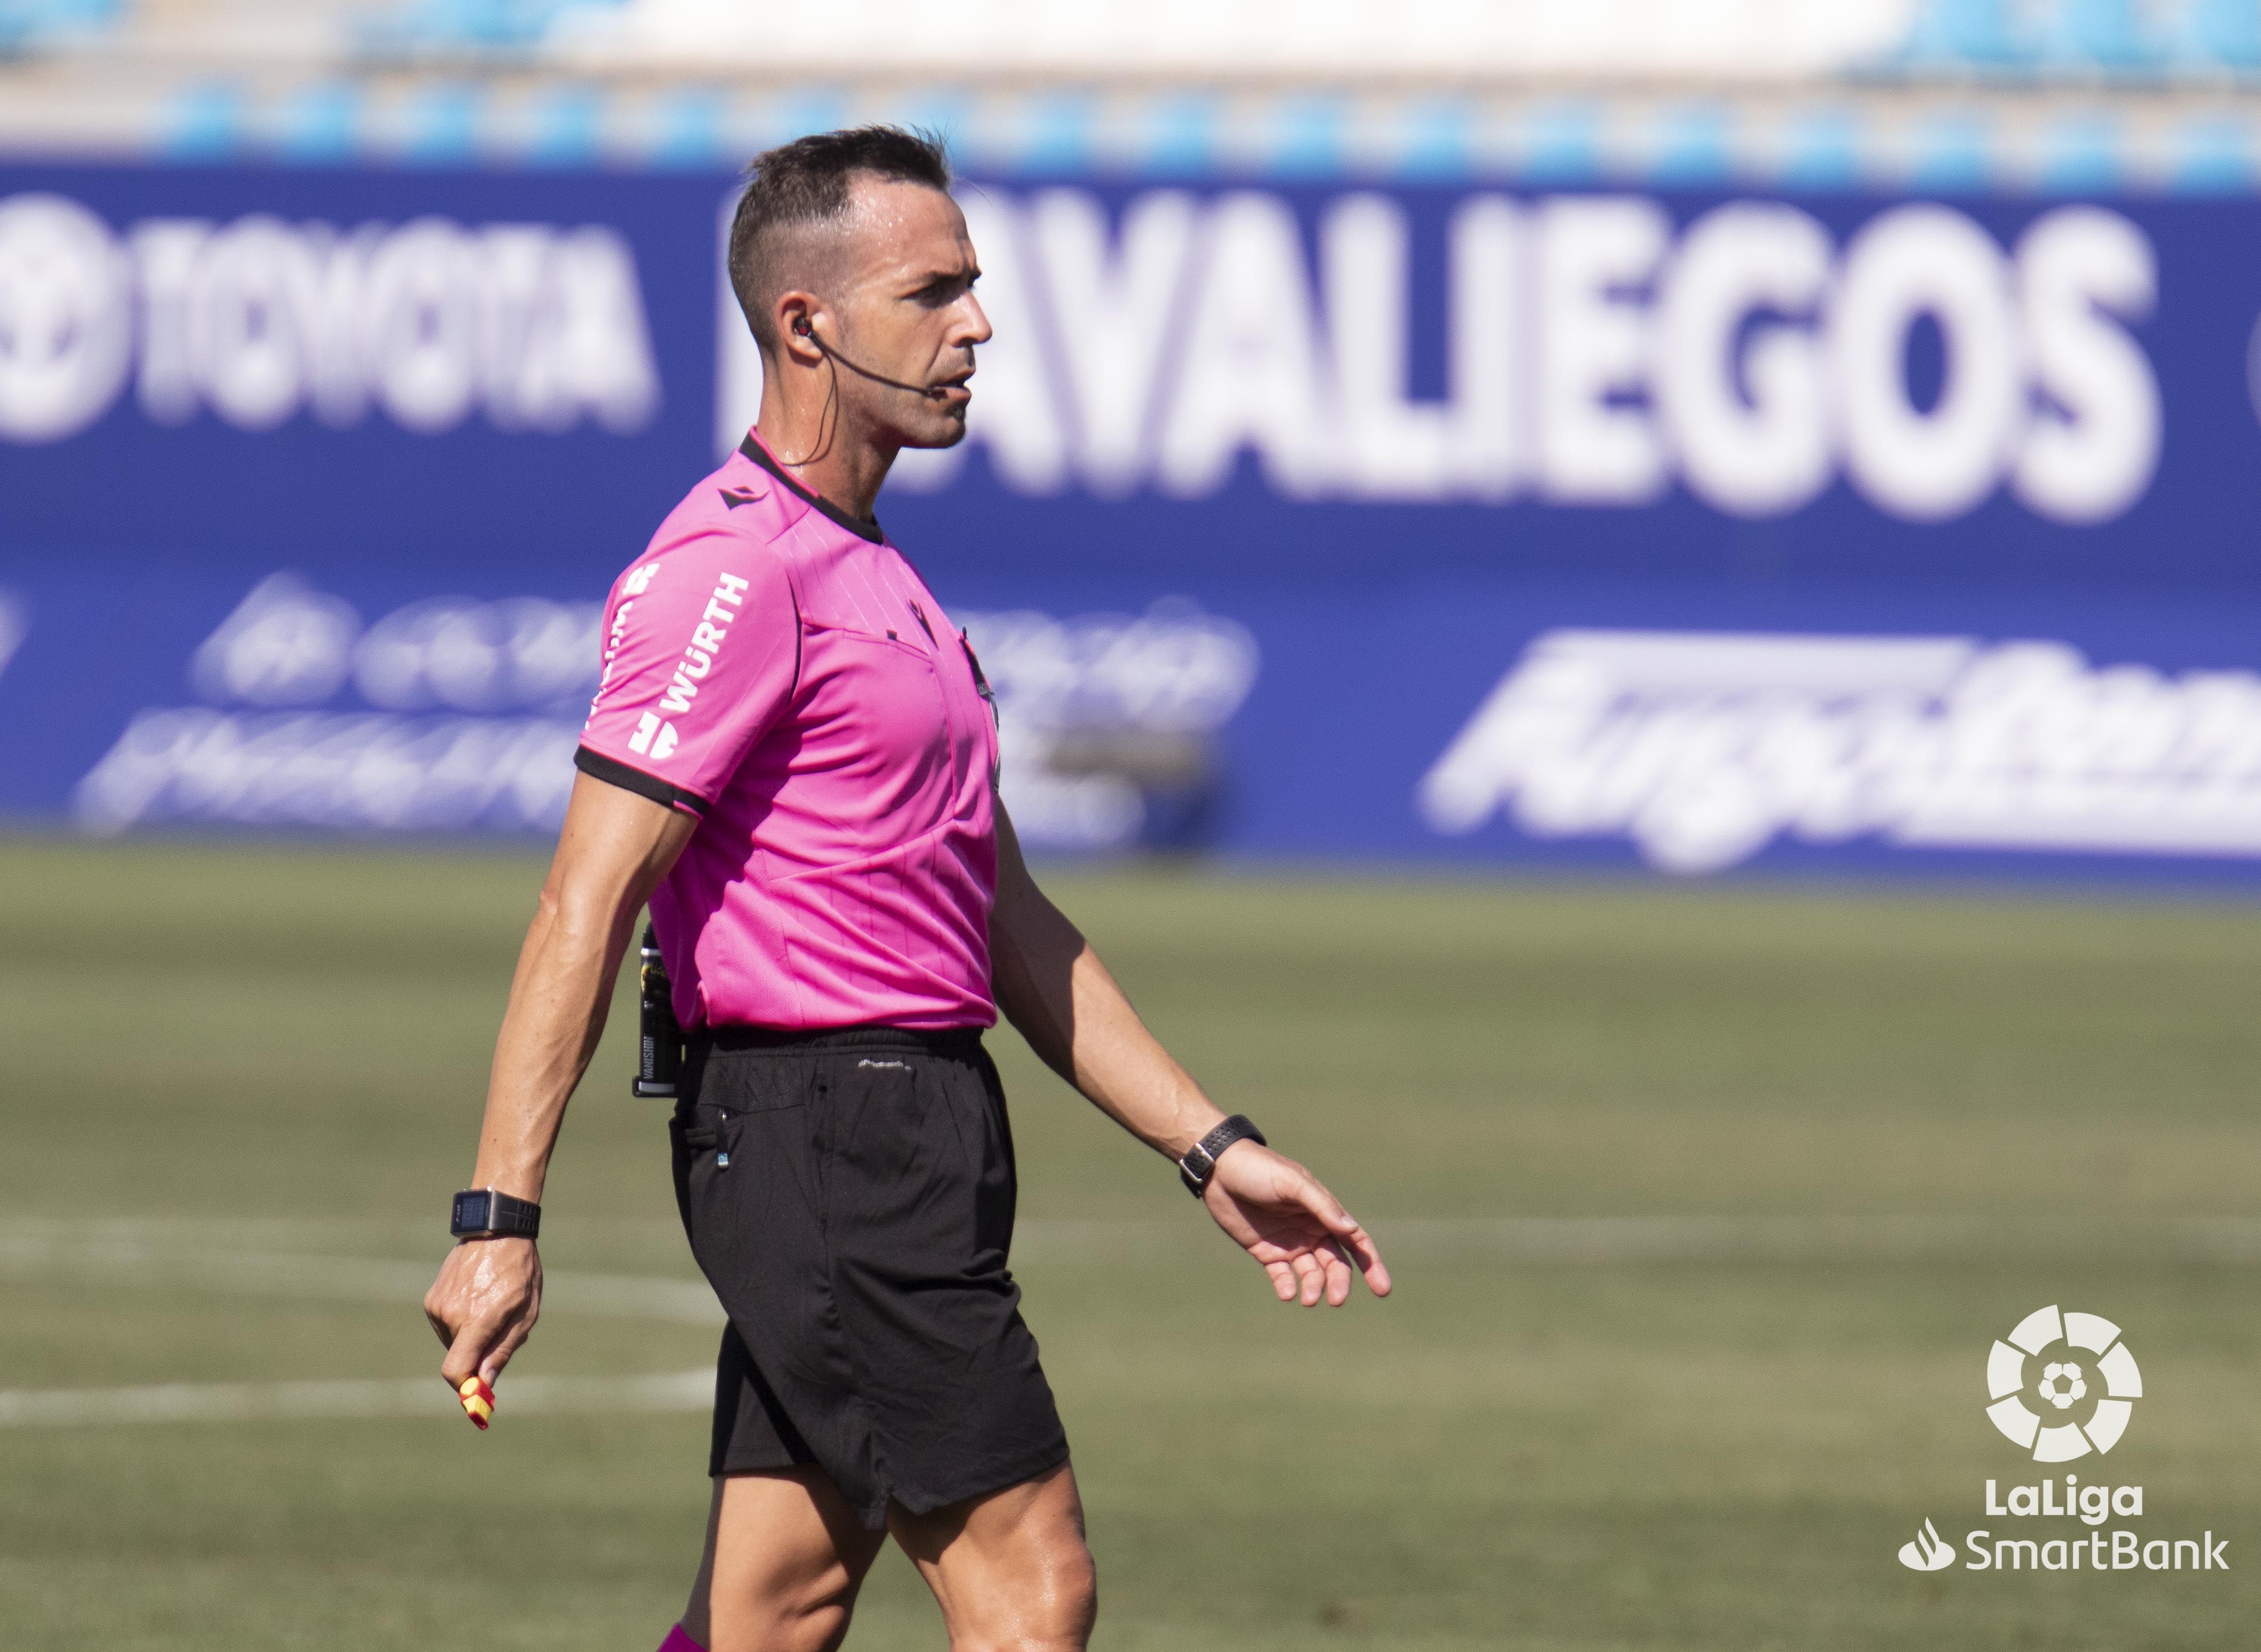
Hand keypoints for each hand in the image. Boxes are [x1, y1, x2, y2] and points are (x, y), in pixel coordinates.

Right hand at [423, 1236, 542, 1393]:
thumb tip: (483, 1384)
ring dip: (471, 1334)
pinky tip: (478, 1296)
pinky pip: (446, 1324)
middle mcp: (450, 1315)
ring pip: (453, 1340)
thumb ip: (502, 1350)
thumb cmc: (519, 1272)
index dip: (465, 1387)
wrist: (497, 1231)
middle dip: (479, 1353)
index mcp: (476, 1321)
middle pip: (460, 1356)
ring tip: (491, 1305)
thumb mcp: (525, 1314)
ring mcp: (437, 1306)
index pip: (456, 1370)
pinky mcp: (431, 1299)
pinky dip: (461, 1321)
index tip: (478, 1393)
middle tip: (501, 1327)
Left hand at [1202, 1143, 1391, 1306]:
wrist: (1220, 1169)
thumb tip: (1352, 1230)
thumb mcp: (1293, 1183)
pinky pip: (1282, 1276)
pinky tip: (1287, 1293)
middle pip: (1336, 1263)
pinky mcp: (1266, 1252)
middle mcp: (1311, 1230)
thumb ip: (1322, 1206)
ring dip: (1314, 1288)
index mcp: (1323, 1211)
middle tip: (1336, 1300)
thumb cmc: (1260, 1169)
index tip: (1382, 1289)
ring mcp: (1290, 1242)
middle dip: (1340, 1283)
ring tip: (1307, 1299)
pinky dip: (1287, 1287)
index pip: (1355, 1241)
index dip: (1372, 1264)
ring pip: (1311, 1273)